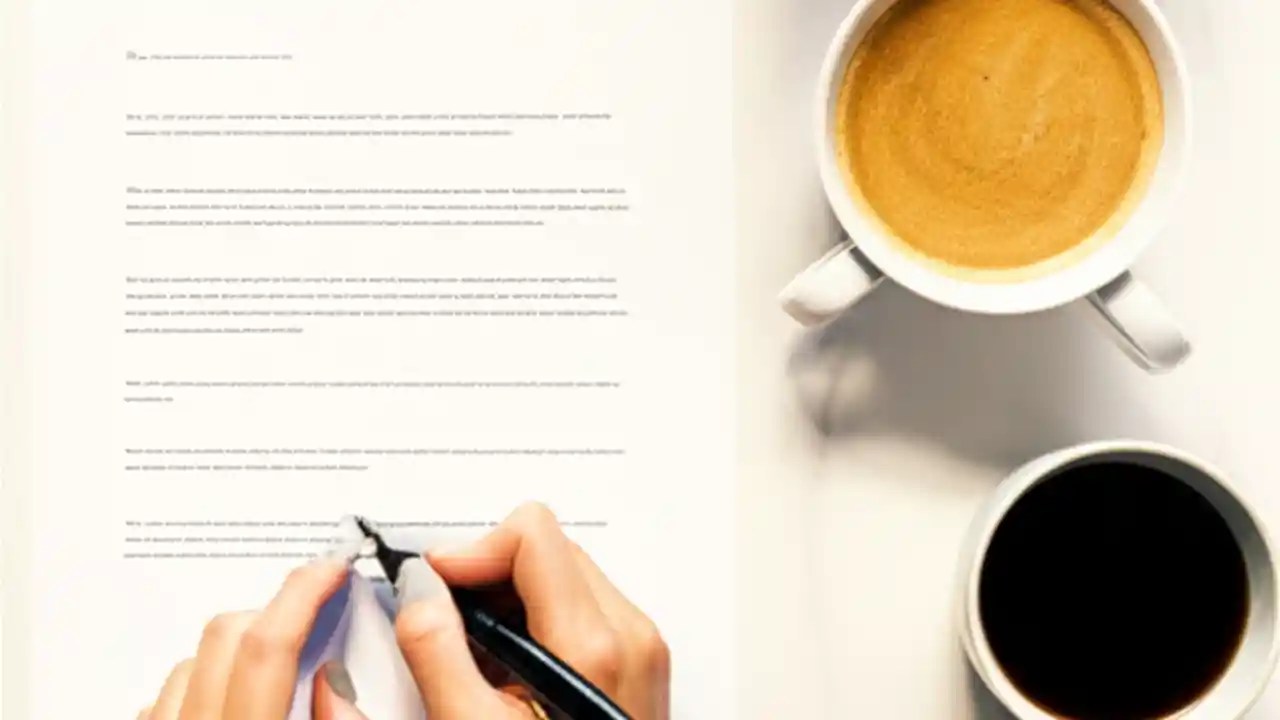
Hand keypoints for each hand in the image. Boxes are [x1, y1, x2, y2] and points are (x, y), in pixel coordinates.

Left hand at [137, 559, 366, 719]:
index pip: (268, 648)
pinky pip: (160, 700)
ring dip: (231, 659)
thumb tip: (330, 680)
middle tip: (309, 629)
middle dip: (274, 617)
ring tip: (264, 692)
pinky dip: (196, 690)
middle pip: (225, 635)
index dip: (304, 596)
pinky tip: (224, 713)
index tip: (331, 570)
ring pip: (188, 662)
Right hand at [396, 502, 670, 719]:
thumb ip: (438, 650)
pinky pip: (581, 606)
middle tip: (444, 617)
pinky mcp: (636, 659)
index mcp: (592, 643)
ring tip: (476, 656)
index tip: (434, 581)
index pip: (532, 533)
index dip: (472, 549)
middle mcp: (629, 633)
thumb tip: (418, 590)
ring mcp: (639, 646)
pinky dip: (536, 620)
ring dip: (510, 597)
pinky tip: (509, 670)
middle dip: (487, 573)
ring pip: (564, 572)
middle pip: (548, 547)